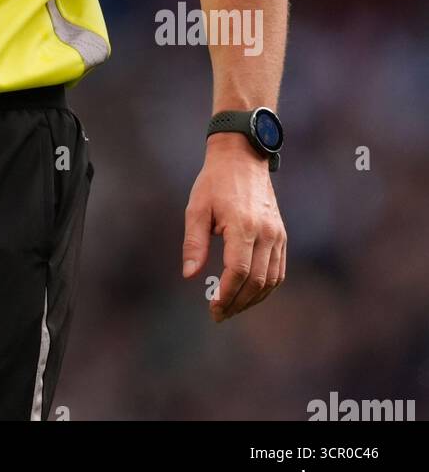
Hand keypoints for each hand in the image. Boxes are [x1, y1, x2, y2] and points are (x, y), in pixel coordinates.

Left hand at [182, 132, 286, 320]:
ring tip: (231, 307)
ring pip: (271, 280)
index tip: (212, 307)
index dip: (226, 294)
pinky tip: (248, 293)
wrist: (242, 157)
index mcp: (243, 225)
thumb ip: (194, 242)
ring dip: (252, 299)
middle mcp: (266, 232)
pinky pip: (278, 270)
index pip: (238, 271)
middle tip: (218, 314)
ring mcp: (277, 234)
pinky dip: (265, 287)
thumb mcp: (196, 208)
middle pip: (256, 281)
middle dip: (237, 302)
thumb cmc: (214, 182)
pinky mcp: (281, 235)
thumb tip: (190, 275)